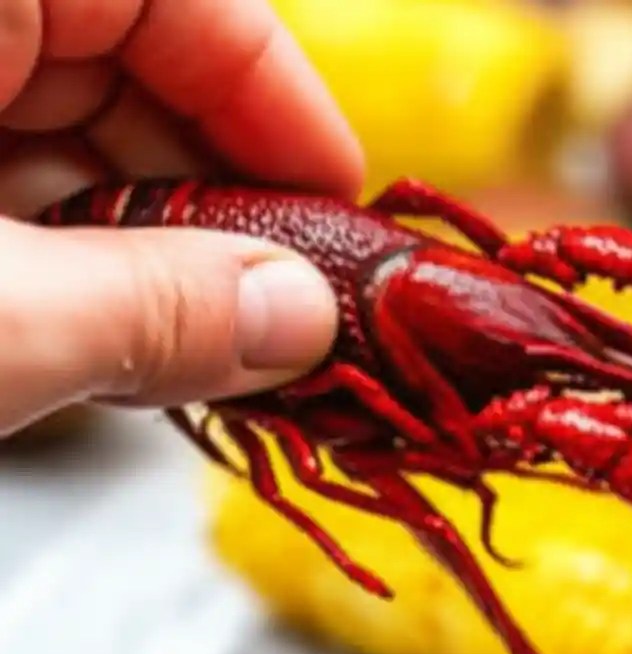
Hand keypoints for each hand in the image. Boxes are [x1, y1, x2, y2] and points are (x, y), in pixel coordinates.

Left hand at [0, 0, 362, 435]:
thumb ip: (152, 308)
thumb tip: (295, 318)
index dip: (278, 97)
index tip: (335, 204)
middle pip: (121, 73)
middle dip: (203, 201)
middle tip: (263, 310)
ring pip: (50, 137)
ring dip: (126, 250)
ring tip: (171, 348)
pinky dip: (43, 264)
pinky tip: (77, 340)